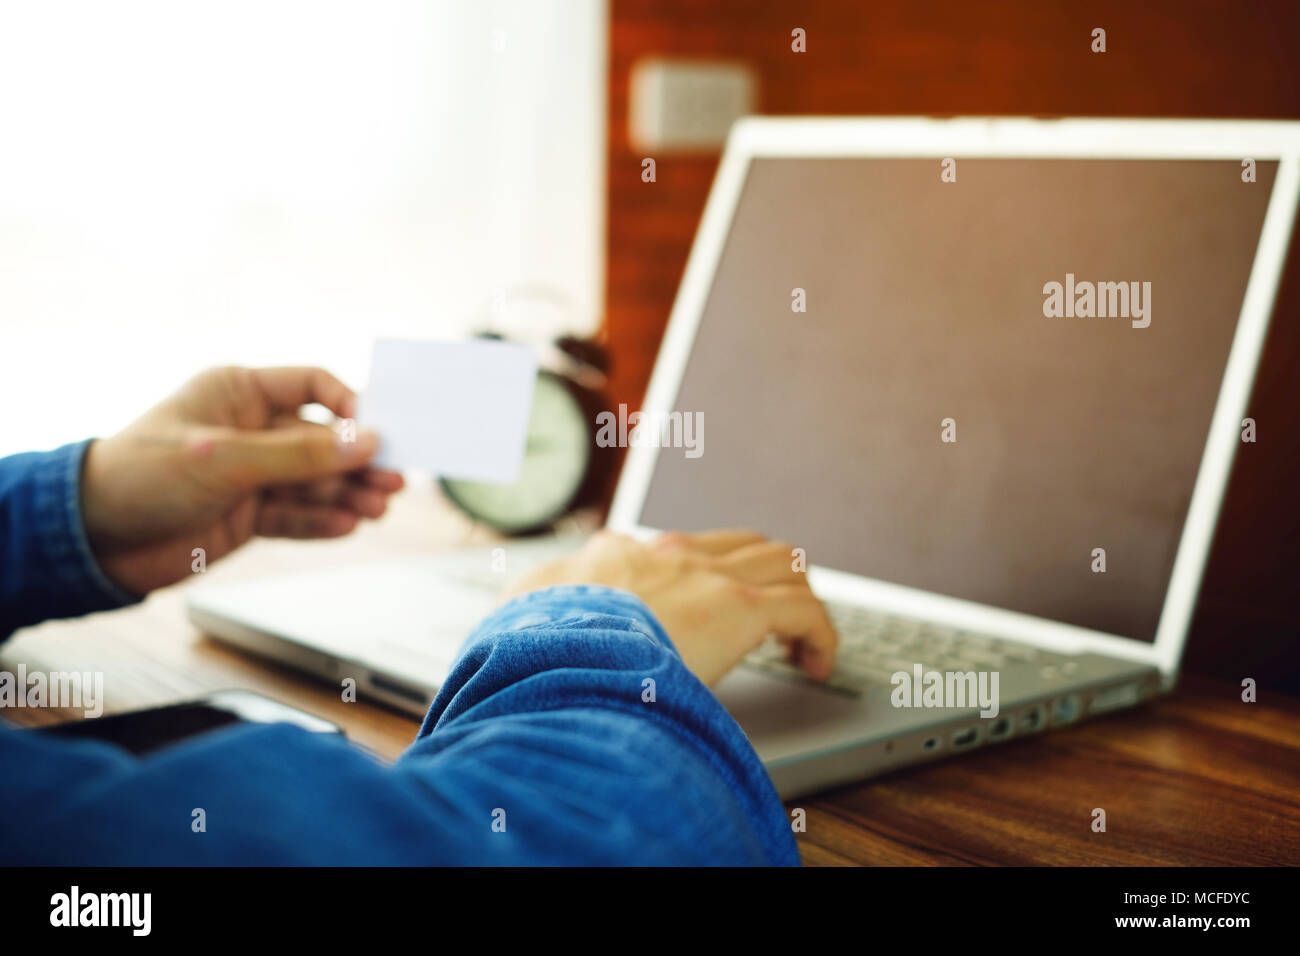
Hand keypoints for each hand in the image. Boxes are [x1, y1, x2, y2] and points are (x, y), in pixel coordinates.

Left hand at [81, 366, 403, 595]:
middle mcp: (251, 429)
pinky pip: (298, 515)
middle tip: (394, 478)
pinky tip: (350, 525)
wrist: (94, 541)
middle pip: (323, 438)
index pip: (312, 385)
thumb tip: (367, 442)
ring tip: (378, 507)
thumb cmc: (141, 476)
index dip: (349, 406)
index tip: (378, 431)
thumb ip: (300, 454)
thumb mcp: (225, 459)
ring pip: (316, 480)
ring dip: (349, 493)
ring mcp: (252, 474)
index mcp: (238, 392)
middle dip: (359, 460)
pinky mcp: (249, 515)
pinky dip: (324, 521)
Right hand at [504, 530, 837, 686]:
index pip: (684, 551)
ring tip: (801, 644)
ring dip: (801, 600)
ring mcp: (707, 574)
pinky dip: (822, 635)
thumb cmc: (528, 641)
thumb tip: (508, 628)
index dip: (710, 579)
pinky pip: (807, 609)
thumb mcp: (518, 619)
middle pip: (747, 545)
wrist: (551, 646)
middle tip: (775, 622)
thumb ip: (527, 616)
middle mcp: (671, 554)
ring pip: (786, 564)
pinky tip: (817, 666)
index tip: (713, 612)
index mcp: (621, 557)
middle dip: (770, 578)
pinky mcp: (739, 606)